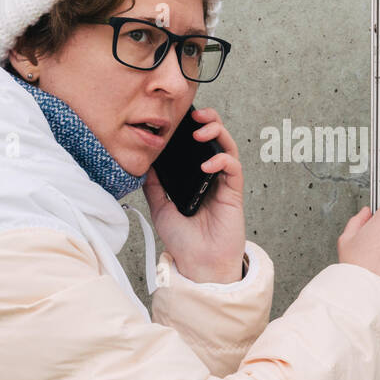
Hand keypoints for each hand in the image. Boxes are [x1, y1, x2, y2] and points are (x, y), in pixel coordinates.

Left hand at [143, 107, 245, 282]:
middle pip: (216, 139)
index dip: (191, 127)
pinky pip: (233, 167)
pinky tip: (207, 164)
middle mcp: (210, 176)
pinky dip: (221, 160)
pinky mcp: (233, 192)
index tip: (178, 119)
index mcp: (194, 177)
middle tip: (197, 115)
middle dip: (209, 121)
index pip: (195, 144)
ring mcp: (223, 183)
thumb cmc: (183, 240)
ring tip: (201, 132)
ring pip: (228, 147)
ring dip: (217, 133)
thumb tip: (146, 163)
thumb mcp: (160, 208)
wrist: (197, 264)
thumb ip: (155, 185)